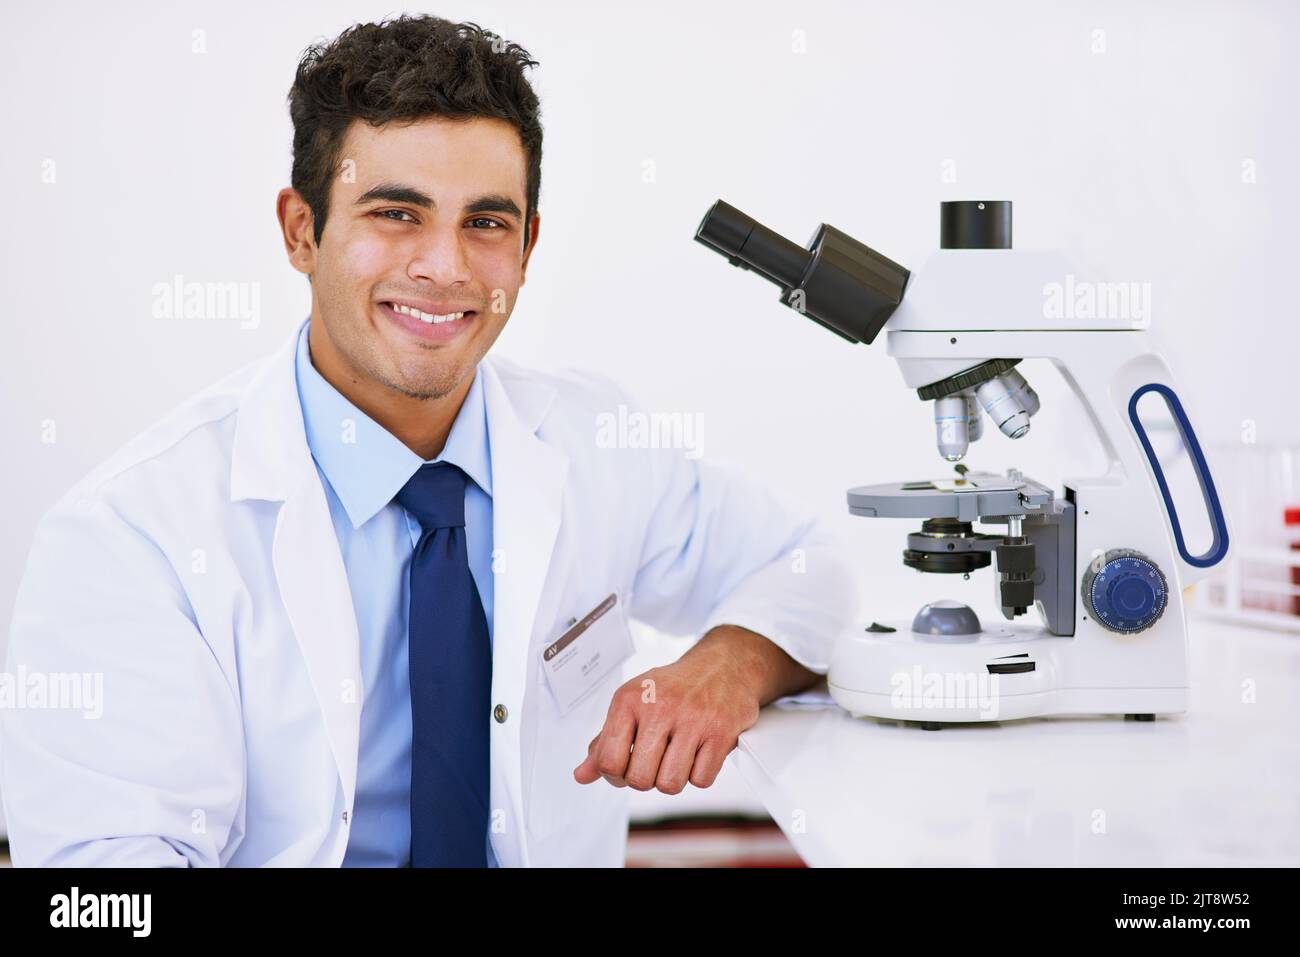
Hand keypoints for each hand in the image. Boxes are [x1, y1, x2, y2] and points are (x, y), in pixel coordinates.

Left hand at [572, 632, 766, 793]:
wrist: (723, 664)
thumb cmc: (672, 689)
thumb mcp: (633, 703)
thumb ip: (605, 741)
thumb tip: (581, 776)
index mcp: (629, 699)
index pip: (608, 761)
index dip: (615, 775)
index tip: (627, 766)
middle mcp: (659, 706)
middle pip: (639, 779)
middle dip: (645, 779)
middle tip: (654, 763)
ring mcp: (692, 719)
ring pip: (670, 784)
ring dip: (672, 779)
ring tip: (676, 758)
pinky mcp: (721, 730)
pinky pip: (701, 780)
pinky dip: (699, 775)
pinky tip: (698, 753)